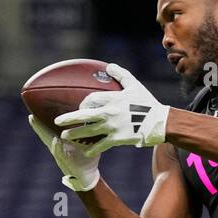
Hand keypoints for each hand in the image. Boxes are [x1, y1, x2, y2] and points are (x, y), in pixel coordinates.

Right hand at [27, 114, 99, 191]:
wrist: (89, 176)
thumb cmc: (86, 158)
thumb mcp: (85, 144)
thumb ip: (84, 133)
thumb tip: (86, 118)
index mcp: (61, 144)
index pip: (49, 132)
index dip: (41, 124)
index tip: (32, 114)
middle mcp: (58, 150)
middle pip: (46, 137)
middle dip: (38, 127)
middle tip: (31, 117)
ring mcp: (61, 157)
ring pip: (52, 145)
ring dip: (46, 134)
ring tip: (40, 123)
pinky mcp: (67, 164)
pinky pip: (62, 154)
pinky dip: (58, 148)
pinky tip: (56, 140)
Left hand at [55, 63, 169, 156]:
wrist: (160, 122)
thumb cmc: (148, 103)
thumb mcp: (135, 85)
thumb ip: (121, 74)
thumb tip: (109, 66)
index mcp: (113, 98)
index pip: (91, 99)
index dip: (83, 103)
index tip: (80, 106)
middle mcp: (110, 112)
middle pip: (84, 115)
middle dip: (69, 118)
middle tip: (57, 121)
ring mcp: (113, 127)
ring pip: (89, 131)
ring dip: (75, 134)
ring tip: (65, 136)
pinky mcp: (117, 139)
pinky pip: (101, 145)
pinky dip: (92, 148)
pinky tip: (86, 151)